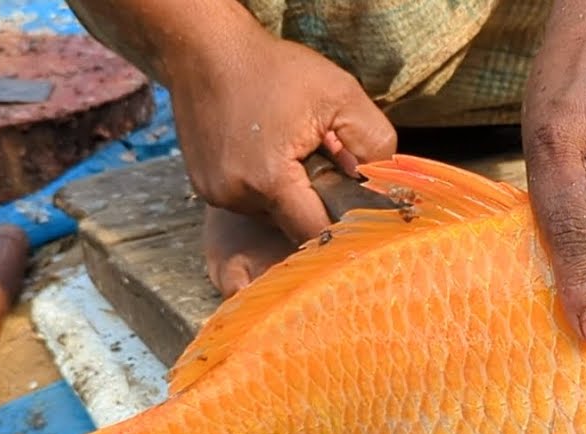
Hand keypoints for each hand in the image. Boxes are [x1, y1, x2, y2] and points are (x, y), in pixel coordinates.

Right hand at [167, 19, 396, 242]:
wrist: (205, 49)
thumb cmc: (273, 68)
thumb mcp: (340, 95)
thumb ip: (373, 143)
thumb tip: (382, 183)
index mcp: (270, 180)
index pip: (317, 232)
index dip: (342, 225)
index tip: (356, 207)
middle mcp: (237, 196)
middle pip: (294, 225)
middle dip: (316, 201)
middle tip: (321, 160)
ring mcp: (215, 194)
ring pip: (272, 215)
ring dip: (289, 194)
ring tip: (291, 153)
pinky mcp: (204, 187)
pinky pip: (249, 202)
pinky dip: (265, 187)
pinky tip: (267, 153)